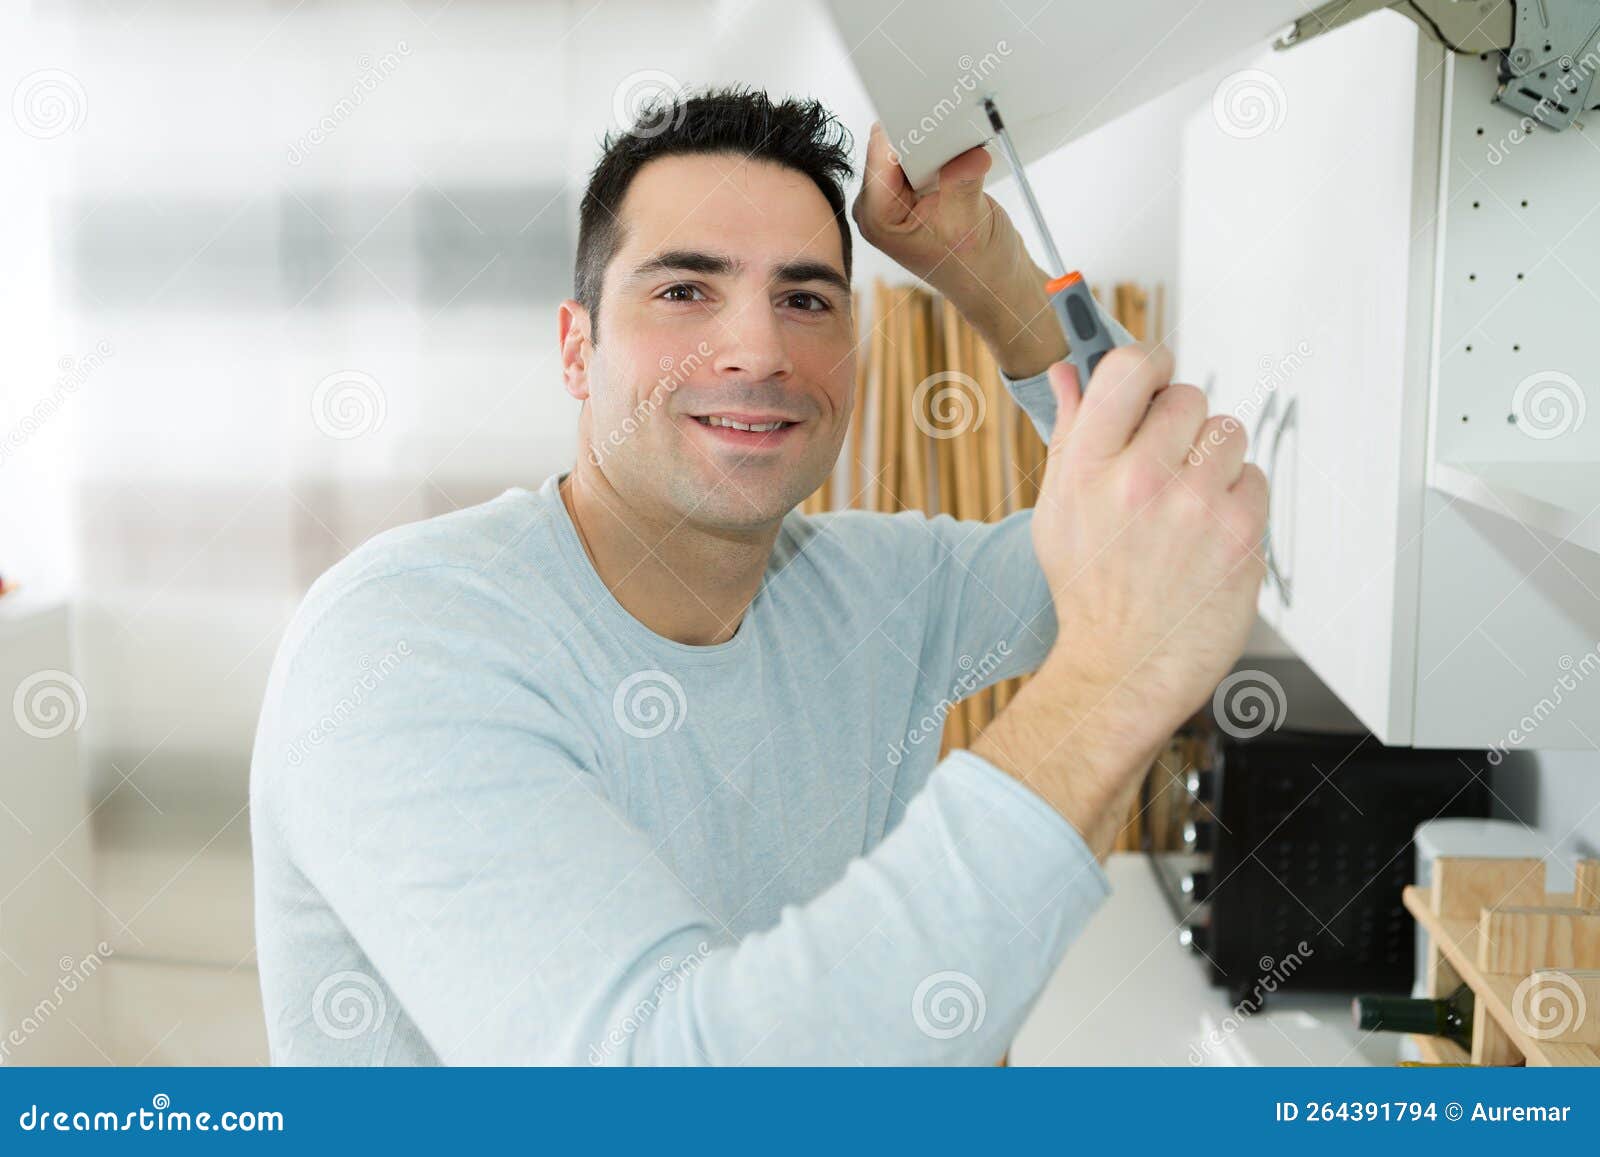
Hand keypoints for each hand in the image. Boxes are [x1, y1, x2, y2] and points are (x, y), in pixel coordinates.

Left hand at [851, 123, 1065, 377]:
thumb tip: (968, 150)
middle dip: (925, 135)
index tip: (936, 123)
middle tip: (955, 136)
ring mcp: (895, 194)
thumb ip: (962, 183)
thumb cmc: (978, 268)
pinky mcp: (914, 185)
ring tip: (961, 152)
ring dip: (938, 141)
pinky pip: (924, 149)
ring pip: (909, 142)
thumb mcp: (970, 223)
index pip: (881, 154)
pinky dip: (945, 147)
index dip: (908, 132)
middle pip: (892, 143)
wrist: (994, 281)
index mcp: (877, 217)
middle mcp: (878, 203)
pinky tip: (961, 159)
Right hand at [1036, 346, 1266, 748]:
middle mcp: (1142, 480)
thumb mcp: (1057, 507)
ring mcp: (1197, 507)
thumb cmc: (1089, 589)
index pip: (1130, 366)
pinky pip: (1255, 481)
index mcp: (1089, 467)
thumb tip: (1069, 371)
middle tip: (1164, 465)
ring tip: (1187, 506)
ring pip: (1228, 435)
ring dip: (1213, 462)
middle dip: (1180, 425)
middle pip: (1188, 396)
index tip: (1151, 378)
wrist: (1124, 668)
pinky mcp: (1241, 535)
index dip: (1148, 363)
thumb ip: (1069, 432)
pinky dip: (1237, 503)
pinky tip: (1207, 536)